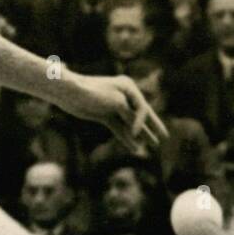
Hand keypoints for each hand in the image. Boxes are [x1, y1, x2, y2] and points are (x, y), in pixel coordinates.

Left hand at [53, 72, 168, 155]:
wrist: (68, 92)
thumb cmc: (89, 92)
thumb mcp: (113, 101)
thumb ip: (127, 111)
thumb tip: (136, 124)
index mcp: (127, 86)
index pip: (141, 107)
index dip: (142, 122)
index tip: (137, 134)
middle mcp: (123, 95)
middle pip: (142, 113)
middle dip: (153, 126)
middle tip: (165, 137)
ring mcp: (114, 105)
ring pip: (131, 123)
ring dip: (142, 135)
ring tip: (153, 145)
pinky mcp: (105, 115)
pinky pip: (119, 128)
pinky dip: (126, 138)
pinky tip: (134, 148)